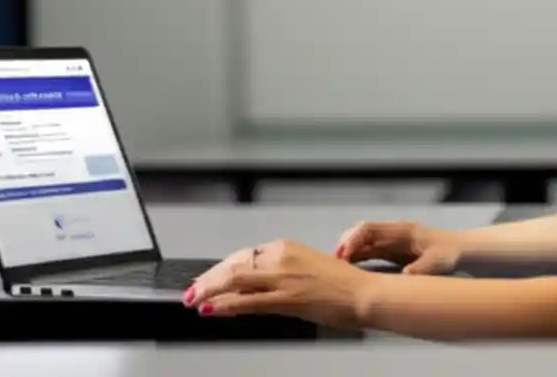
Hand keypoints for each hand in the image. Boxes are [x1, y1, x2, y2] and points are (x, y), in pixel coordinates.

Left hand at [184, 239, 378, 328]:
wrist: (363, 294)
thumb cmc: (342, 285)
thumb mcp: (306, 270)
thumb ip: (280, 274)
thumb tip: (256, 287)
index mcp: (285, 247)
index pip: (242, 256)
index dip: (220, 269)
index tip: (208, 278)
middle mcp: (280, 257)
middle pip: (234, 265)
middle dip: (209, 279)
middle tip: (192, 290)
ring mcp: (282, 277)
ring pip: (235, 280)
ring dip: (209, 291)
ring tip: (194, 299)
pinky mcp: (286, 297)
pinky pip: (248, 300)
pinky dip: (225, 305)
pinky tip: (212, 309)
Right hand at [334, 220, 462, 273]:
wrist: (458, 250)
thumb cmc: (448, 253)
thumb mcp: (438, 261)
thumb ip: (421, 268)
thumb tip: (405, 276)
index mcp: (400, 230)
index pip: (369, 228)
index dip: (354, 239)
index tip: (344, 253)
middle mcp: (391, 232)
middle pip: (360, 231)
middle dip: (346, 244)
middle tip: (336, 261)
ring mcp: (390, 240)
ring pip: (362, 240)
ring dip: (349, 250)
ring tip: (338, 267)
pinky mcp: (390, 250)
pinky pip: (368, 250)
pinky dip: (356, 256)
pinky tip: (349, 268)